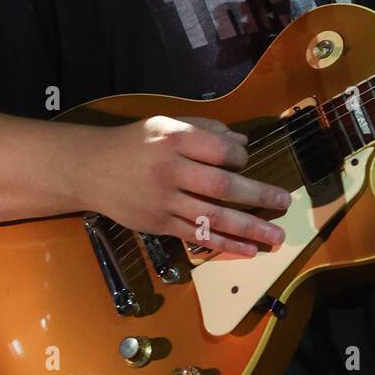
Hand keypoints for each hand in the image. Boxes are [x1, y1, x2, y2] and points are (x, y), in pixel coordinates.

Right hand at [87, 116, 290, 258]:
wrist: (90, 169)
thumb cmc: (134, 143)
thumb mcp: (166, 124)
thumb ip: (205, 130)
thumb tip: (243, 143)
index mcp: (174, 139)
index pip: (220, 150)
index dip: (240, 158)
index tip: (245, 162)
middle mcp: (170, 170)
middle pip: (221, 185)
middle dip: (258, 195)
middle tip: (285, 202)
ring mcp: (163, 200)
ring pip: (212, 216)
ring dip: (248, 227)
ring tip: (276, 237)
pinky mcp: (158, 224)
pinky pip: (196, 236)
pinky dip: (224, 244)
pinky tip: (247, 249)